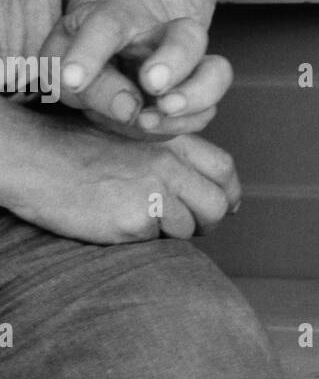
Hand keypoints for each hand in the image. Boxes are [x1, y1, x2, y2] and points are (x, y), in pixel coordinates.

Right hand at [0, 107, 240, 243]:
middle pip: (217, 205)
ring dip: (170, 232)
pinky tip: (116, 220)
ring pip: (189, 228)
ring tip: (136, 215)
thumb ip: (170, 160)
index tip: (223, 207)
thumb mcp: (129, 140)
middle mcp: (166, 161)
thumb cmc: (74, 150)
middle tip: (186, 225)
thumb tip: (221, 199)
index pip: (224, 168)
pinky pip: (157, 241)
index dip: (228, 194)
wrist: (29, 156)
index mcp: (167, 138)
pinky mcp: (136, 217)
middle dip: (207, 222)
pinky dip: (143, 238)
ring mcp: (153, 189)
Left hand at [42, 0, 232, 137]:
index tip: (72, 79)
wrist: (100, 72)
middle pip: (189, 35)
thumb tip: (132, 108)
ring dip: (195, 98)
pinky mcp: (195, 99)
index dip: (91, 52)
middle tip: (152, 85)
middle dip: (175, 60)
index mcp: (120, 15)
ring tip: (160, 113)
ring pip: (216, 72)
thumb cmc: (78, 63)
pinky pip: (206, 111)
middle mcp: (162, 35)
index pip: (110, 23)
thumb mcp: (62, 70)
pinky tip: (151, 126)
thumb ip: (90, 85)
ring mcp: (186, 68)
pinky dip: (183, 124)